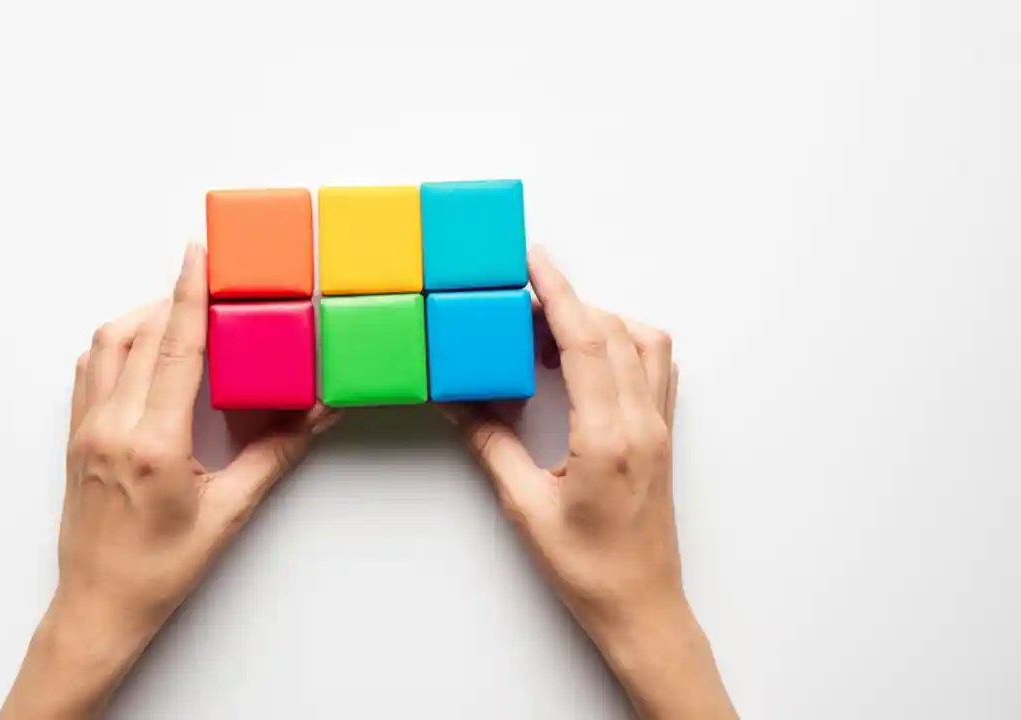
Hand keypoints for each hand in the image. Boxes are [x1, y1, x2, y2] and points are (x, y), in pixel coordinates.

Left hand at [0, 245, 339, 719]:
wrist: (99, 607)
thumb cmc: (160, 571)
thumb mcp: (229, 514)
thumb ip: (274, 454)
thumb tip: (316, 412)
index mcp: (153, 444)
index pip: (176, 348)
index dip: (189, 294)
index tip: (198, 252)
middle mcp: (112, 427)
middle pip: (142, 335)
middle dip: (176, 298)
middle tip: (210, 279)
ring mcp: (86, 429)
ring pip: (108, 345)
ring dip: (145, 318)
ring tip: (182, 313)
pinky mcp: (75, 436)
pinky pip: (91, 369)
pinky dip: (119, 344)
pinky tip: (145, 349)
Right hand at [444, 248, 735, 718]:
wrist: (642, 606)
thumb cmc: (588, 569)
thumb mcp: (525, 507)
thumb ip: (490, 444)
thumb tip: (456, 400)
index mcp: (610, 436)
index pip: (587, 340)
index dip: (558, 292)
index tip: (532, 258)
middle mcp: (644, 421)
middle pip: (612, 330)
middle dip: (565, 302)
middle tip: (517, 301)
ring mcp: (661, 426)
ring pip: (641, 341)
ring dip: (596, 321)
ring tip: (547, 333)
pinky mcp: (663, 434)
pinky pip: (653, 366)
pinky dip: (620, 344)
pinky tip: (586, 359)